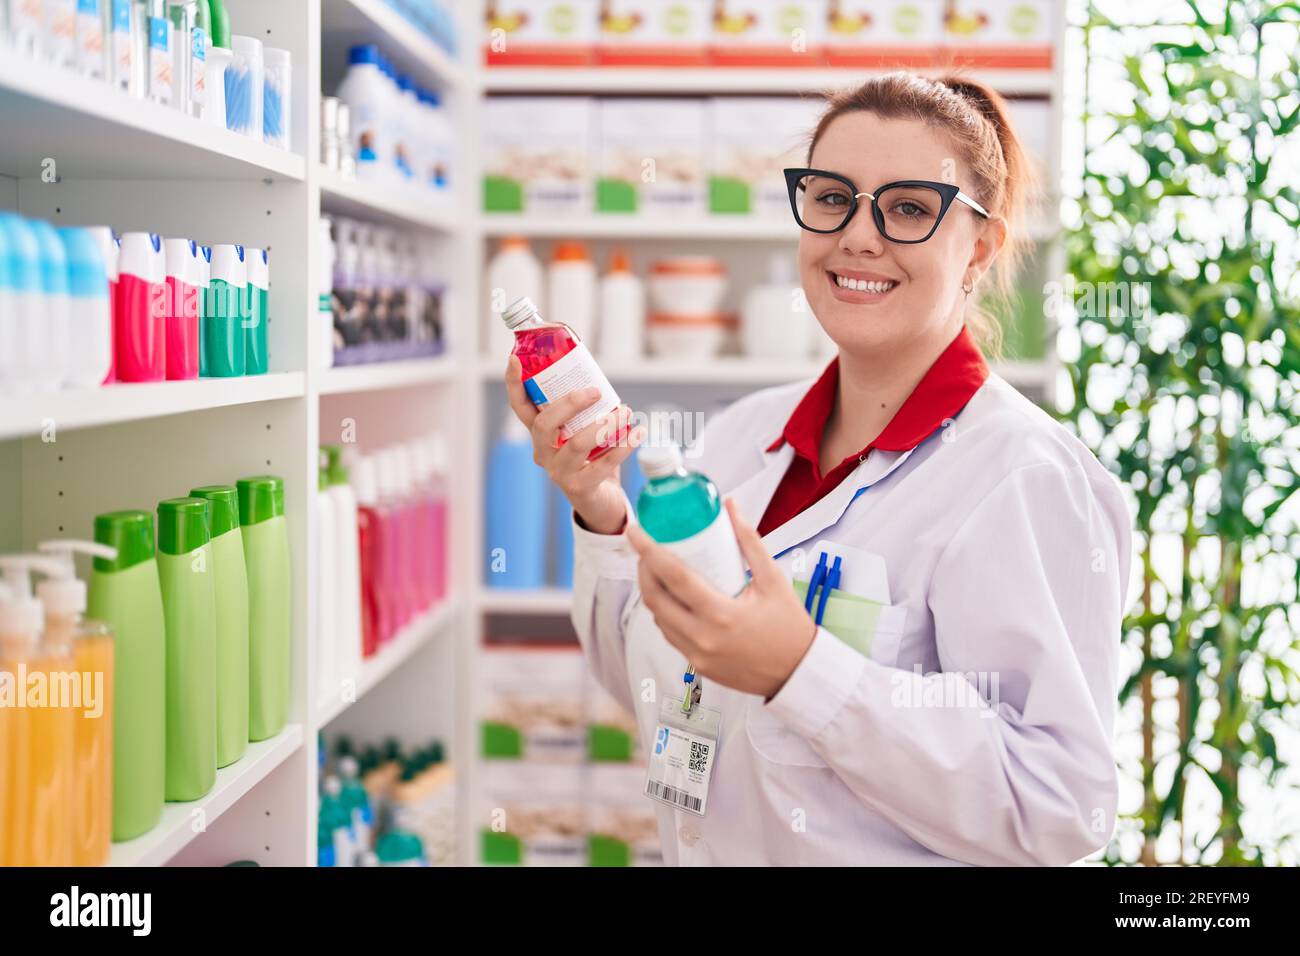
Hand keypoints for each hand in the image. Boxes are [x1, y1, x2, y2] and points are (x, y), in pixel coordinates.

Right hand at [505, 354, 644, 535]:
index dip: (514, 384)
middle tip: (596, 391)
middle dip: (570, 403)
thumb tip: (598, 379)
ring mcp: (559, 472)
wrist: (598, 501)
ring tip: (626, 412)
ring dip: (606, 424)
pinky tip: (638, 433)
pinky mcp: (580, 487)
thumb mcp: (579, 431)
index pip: (520, 407)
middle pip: (545, 424)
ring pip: (577, 444)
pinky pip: (603, 463)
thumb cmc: (590, 458)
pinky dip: (624, 446)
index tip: (515, 359)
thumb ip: (582, 410)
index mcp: (539, 435)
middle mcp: (543, 453)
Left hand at [627, 497, 816, 699]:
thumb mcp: (773, 579)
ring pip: (658, 618)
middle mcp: (703, 637)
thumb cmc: (789, 626)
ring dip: (651, 591)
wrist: (797, 672)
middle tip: (646, 548)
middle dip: (644, 569)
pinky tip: (672, 597)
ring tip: (657, 569)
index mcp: (721, 614)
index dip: (649, 551)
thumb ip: (749, 540)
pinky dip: (665, 612)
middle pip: (654, 598)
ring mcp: (696, 654)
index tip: (637, 532)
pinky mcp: (697, 664)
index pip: (673, 577)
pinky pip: (669, 634)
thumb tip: (730, 507)